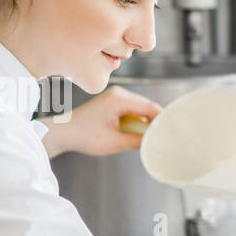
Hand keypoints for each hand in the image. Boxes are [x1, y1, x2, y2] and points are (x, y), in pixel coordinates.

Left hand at [42, 85, 160, 156]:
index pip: (150, 107)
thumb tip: (155, 142)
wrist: (64, 132)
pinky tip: (138, 133)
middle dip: (155, 122)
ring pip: (142, 109)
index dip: (162, 120)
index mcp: (118, 99)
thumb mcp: (113, 143)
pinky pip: (134, 111)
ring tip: (149, 138)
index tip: (171, 132)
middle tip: (162, 138)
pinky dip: (137, 122)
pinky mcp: (115, 102)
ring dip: (145, 123)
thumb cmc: (83, 136)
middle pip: (148, 107)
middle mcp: (119, 93)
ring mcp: (117, 96)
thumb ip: (137, 142)